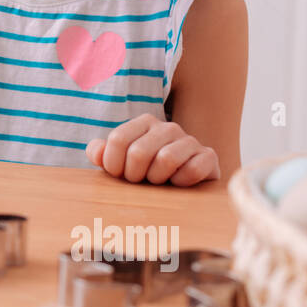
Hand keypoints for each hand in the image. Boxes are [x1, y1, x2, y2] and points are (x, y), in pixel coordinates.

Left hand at [84, 113, 220, 185]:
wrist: (182, 185)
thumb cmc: (145, 171)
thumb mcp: (119, 162)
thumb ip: (101, 153)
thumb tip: (97, 153)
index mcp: (144, 122)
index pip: (118, 140)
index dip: (114, 165)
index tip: (120, 174)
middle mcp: (167, 127)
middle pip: (138, 153)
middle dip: (135, 175)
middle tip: (141, 180)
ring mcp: (190, 140)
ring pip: (166, 159)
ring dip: (157, 179)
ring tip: (159, 181)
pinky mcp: (208, 157)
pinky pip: (192, 170)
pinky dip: (182, 182)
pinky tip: (179, 183)